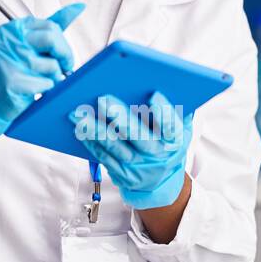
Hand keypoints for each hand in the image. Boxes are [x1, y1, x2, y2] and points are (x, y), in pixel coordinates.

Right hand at [0, 3, 84, 143]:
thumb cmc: (13, 70)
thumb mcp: (31, 44)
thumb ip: (53, 26)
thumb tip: (77, 7)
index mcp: (13, 28)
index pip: (51, 26)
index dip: (62, 43)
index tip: (61, 54)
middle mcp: (9, 41)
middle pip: (52, 39)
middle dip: (64, 56)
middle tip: (64, 67)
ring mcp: (10, 60)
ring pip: (52, 65)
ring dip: (54, 77)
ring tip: (41, 80)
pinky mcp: (13, 81)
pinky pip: (46, 84)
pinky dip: (46, 90)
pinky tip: (34, 89)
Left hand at [69, 91, 191, 209]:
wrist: (160, 180)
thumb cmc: (167, 142)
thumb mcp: (181, 128)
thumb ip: (175, 109)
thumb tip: (163, 81)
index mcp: (176, 140)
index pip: (172, 126)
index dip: (164, 112)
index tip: (153, 94)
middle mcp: (158, 154)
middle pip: (139, 136)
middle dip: (121, 117)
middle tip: (103, 99)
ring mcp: (139, 167)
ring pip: (116, 147)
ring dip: (96, 130)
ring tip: (79, 114)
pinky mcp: (122, 175)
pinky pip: (104, 157)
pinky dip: (91, 142)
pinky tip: (80, 128)